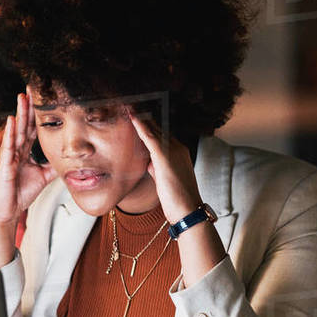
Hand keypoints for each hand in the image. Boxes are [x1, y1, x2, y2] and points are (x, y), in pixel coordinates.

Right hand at [0, 89, 57, 228]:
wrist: (5, 212)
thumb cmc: (19, 194)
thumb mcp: (43, 177)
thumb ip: (54, 166)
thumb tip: (71, 160)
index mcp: (23, 152)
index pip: (32, 128)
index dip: (38, 113)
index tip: (43, 96)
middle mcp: (15, 150)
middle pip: (24, 124)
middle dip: (28, 106)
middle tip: (33, 86)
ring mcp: (8, 157)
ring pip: (15, 131)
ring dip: (19, 114)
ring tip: (22, 97)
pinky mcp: (3, 167)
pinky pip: (7, 148)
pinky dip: (10, 134)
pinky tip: (12, 121)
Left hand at [128, 109, 202, 223]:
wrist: (188, 211)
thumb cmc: (178, 200)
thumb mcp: (165, 180)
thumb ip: (157, 169)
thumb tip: (148, 163)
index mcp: (180, 152)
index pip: (162, 133)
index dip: (149, 124)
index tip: (138, 115)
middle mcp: (178, 147)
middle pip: (158, 127)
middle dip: (144, 117)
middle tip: (130, 105)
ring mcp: (172, 150)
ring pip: (154, 129)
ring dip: (140, 117)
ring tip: (128, 106)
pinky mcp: (164, 157)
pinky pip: (150, 137)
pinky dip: (140, 125)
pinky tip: (132, 116)